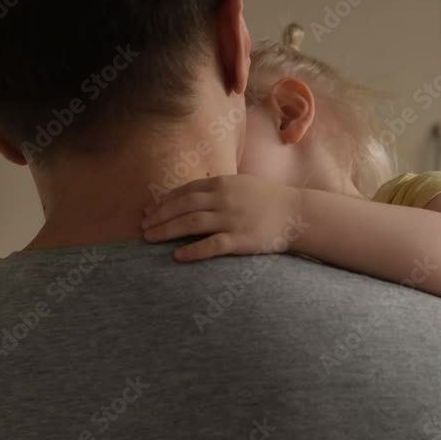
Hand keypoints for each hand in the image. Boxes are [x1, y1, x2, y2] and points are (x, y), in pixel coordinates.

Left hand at [142, 175, 307, 261]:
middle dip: (159, 216)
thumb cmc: (266, 200)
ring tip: (149, 238)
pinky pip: (212, 245)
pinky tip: (177, 256)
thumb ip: (215, 189)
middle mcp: (225, 199)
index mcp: (223, 183)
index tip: (147, 212)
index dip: (163, 202)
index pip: (185, 191)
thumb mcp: (240, 186)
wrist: (298, 213)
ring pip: (192, 223)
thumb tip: (188, 197)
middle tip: (142, 227)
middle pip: (183, 206)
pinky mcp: (241, 240)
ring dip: (167, 230)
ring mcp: (233, 219)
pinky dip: (193, 251)